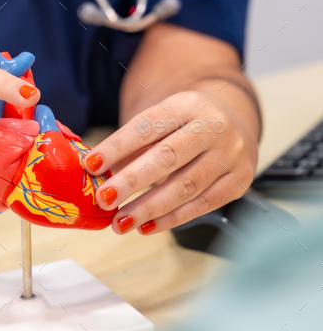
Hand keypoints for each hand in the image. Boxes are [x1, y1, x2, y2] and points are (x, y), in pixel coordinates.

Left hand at [84, 88, 258, 234]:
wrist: (234, 119)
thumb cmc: (186, 123)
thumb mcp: (161, 120)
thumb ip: (133, 145)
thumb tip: (98, 172)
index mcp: (188, 104)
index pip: (147, 126)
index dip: (117, 147)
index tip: (91, 165)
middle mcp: (214, 126)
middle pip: (167, 157)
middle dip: (131, 181)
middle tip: (104, 199)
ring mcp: (231, 154)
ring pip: (185, 186)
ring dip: (148, 208)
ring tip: (121, 222)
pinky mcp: (239, 180)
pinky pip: (202, 205)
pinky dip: (171, 219)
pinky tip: (147, 226)